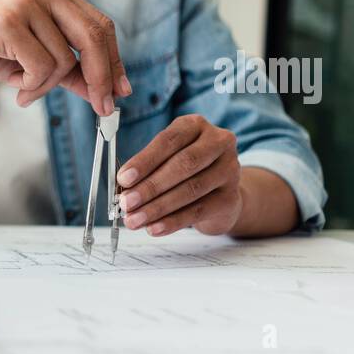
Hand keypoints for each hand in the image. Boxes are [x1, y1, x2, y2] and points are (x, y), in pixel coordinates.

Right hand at [0, 0, 130, 114]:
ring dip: (46, 87)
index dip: (113, 60)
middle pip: (93, 37)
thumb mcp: (31, 60)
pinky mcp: (8, 22)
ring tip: (23, 89)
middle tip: (101, 108)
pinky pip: (41, 67)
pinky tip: (14, 87)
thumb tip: (103, 92)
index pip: (99, 25)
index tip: (120, 90)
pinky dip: (32, 87)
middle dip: (100, 78)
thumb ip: (67, 70)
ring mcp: (25, 2)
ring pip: (64, 60)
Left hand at [116, 114, 242, 235]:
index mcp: (195, 125)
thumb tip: (123, 190)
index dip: (144, 161)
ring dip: (158, 207)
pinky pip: (198, 211)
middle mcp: (217, 142)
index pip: (168, 140)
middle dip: (150, 186)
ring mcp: (229, 169)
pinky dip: (172, 221)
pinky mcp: (230, 197)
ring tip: (135, 219)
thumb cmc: (185, 171)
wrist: (219, 193)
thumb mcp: (166, 160)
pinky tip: (154, 228)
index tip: (123, 179)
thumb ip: (146, 170)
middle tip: (127, 203)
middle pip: (183, 164)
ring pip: (190, 189)